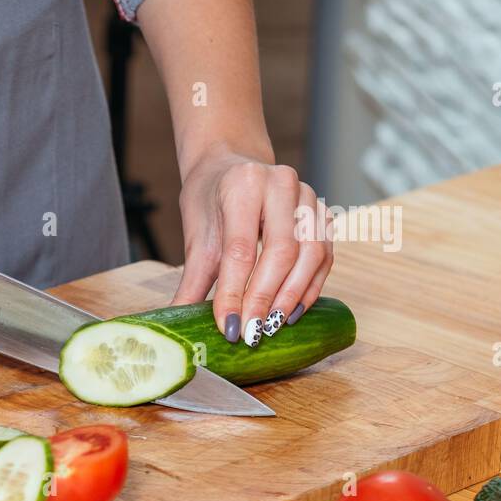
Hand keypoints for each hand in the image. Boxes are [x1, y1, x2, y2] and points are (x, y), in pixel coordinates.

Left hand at [173, 145, 331, 344]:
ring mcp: (308, 196)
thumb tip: (176, 322)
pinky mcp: (323, 213)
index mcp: (243, 184)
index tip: (229, 327)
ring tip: (271, 326)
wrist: (230, 167)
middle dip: (265, 299)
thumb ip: (192, 280)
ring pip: (311, 254)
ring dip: (292, 297)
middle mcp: (281, 184)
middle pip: (281, 252)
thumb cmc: (211, 200)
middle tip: (252, 333)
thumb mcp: (197, 235)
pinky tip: (291, 312)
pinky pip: (324, 255)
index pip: (241, 249)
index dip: (235, 293)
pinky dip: (310, 288)